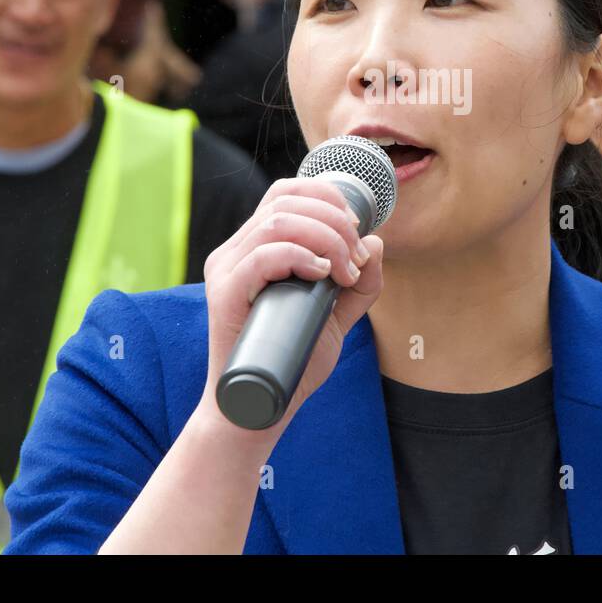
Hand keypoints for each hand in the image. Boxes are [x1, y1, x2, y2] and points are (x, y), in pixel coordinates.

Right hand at [195, 177, 384, 441]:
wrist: (261, 410)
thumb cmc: (293, 363)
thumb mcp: (336, 317)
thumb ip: (358, 284)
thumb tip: (376, 244)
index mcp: (256, 247)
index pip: (287, 192)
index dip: (328, 197)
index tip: (357, 228)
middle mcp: (236, 251)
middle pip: (286, 199)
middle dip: (335, 221)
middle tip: (355, 258)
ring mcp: (227, 270)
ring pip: (277, 221)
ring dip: (325, 238)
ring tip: (343, 271)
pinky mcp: (225, 294)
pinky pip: (261, 255)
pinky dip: (298, 256)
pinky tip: (320, 275)